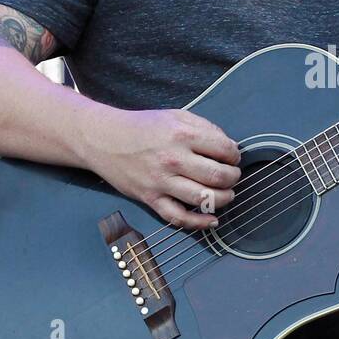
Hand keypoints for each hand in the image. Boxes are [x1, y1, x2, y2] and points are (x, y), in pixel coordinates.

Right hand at [85, 107, 240, 230]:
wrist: (103, 139)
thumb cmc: (142, 126)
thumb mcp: (176, 115)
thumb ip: (206, 128)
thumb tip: (231, 147)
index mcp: (182, 135)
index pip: (224, 150)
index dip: (235, 155)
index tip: (232, 157)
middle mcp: (173, 159)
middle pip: (218, 177)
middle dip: (232, 178)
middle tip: (231, 176)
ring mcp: (161, 181)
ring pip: (203, 199)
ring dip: (223, 199)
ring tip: (226, 194)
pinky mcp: (150, 198)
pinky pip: (178, 217)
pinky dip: (199, 223)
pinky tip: (212, 220)